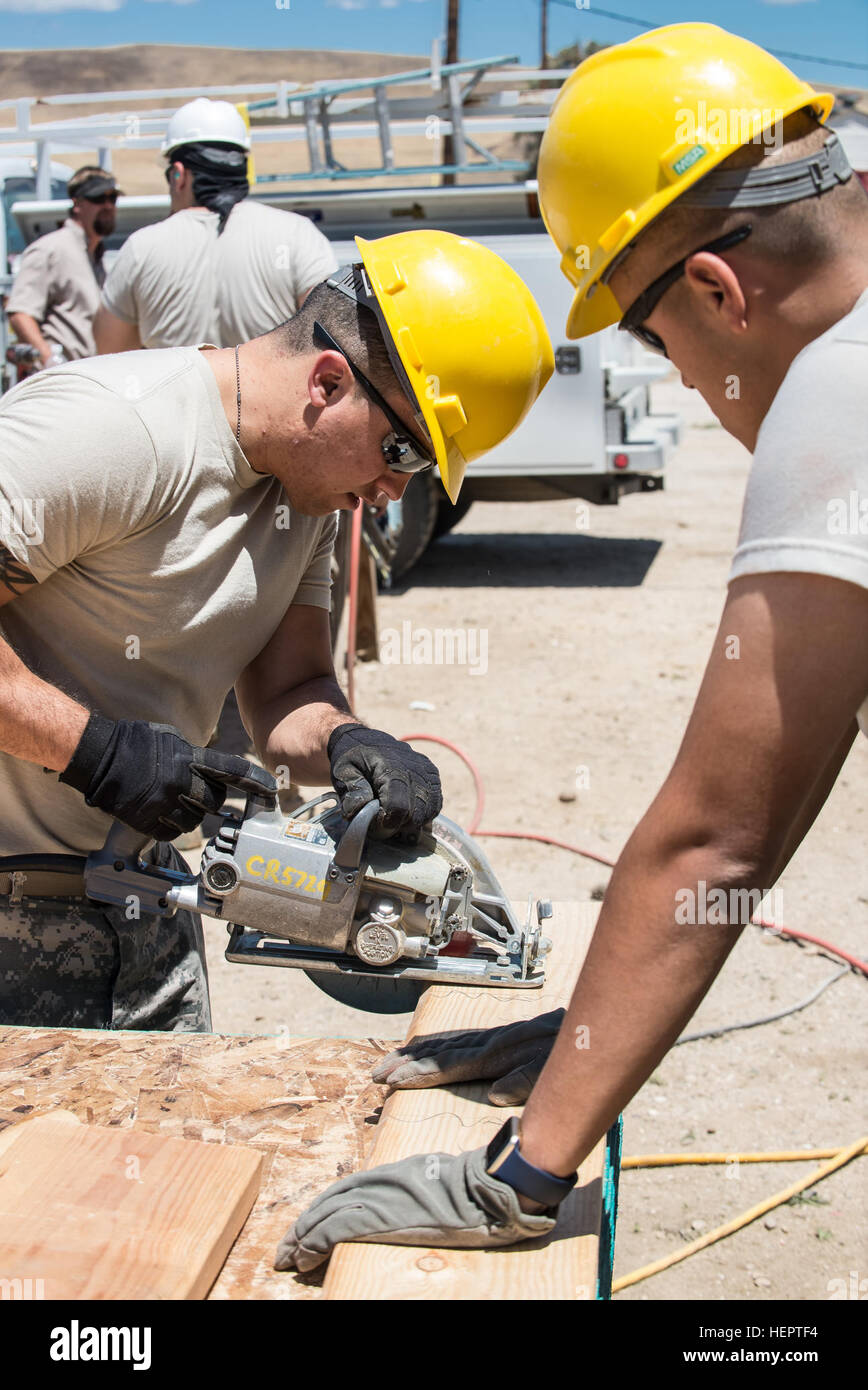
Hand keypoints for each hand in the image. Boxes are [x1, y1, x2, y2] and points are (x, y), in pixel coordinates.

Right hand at [59, 712, 275, 839]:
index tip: (272, 790)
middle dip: (210, 801)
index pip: (232, 770)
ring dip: (188, 815)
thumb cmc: (135, 743)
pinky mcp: (148, 820)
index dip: (255, 782)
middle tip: (195, 794)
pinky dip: (168, 826)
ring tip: (171, 801)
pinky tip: (158, 813)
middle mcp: (180, 781)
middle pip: (215, 802)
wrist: (99, 757)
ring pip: (194, 821)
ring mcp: (164, 803)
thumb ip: (194, 755)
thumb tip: (212, 770)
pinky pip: (171, 832)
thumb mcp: (170, 739)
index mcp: (188, 757)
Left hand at [274, 1146, 555, 1271]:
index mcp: (389, 1175)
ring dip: (303, 1238)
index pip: (344, 1193)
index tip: (306, 1232)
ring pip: (326, 1217)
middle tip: (284, 1251)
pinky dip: (315, 1242)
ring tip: (288, 1257)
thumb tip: (404, 1204)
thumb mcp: (433, 1181)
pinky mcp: (380, 1219)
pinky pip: (337, 1230)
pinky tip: (304, 1257)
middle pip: (328, 1204)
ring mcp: (378, 1200)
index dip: (321, 1212)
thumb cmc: (469, 1189)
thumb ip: (412, 1191)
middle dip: (303, 1228)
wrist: (483, 1188)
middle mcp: (377, 1184)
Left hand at [327, 723, 441, 838]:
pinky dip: (423, 813)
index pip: (399, 807)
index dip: (386, 823)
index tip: (374, 823)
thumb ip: (352, 792)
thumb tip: (357, 811)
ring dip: (412, 820)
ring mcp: (427, 771)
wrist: (366, 741)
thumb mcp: (343, 772)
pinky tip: (408, 809)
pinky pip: (435, 804)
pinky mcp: (433, 775)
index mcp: (391, 767)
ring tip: (394, 814)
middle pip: (416, 813)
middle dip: (398, 824)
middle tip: (382, 819)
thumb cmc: (353, 759)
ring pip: (429, 811)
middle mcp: (414, 768)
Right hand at [371, 1010, 565, 1105]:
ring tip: (387, 1062)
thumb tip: (497, 1094)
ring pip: (444, 1043)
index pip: (449, 1065)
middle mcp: (489, 1043)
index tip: (392, 1082)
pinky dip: (433, 1042)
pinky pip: (457, 1038)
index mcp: (498, 1054)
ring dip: (414, 1054)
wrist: (587, 1026)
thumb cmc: (571, 1053)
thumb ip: (527, 1080)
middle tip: (375, 1075)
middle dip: (405, 1064)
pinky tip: (421, 1046)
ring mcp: (492, 1038)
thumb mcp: (555, 1070)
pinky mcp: (497, 1037)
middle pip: (438, 1053)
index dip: (419, 1074)